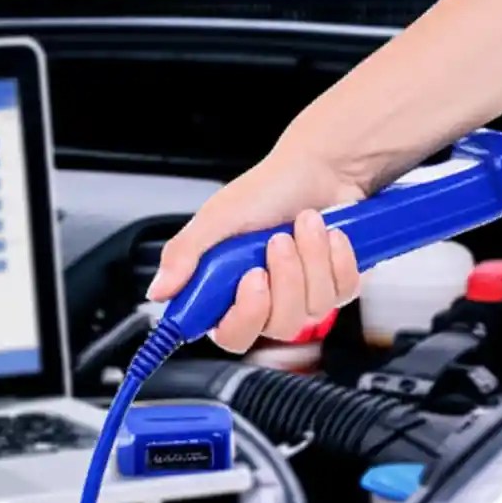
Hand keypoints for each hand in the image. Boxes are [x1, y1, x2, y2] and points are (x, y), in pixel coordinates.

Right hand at [145, 142, 366, 353]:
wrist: (318, 168)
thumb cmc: (268, 189)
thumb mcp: (216, 218)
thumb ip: (184, 255)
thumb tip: (159, 291)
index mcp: (229, 291)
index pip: (232, 334)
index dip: (245, 318)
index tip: (252, 280)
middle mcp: (267, 300)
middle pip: (280, 326)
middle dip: (285, 279)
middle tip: (278, 240)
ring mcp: (304, 296)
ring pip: (315, 307)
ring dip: (311, 258)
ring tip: (303, 224)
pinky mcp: (338, 287)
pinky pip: (343, 290)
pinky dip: (337, 256)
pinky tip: (329, 232)